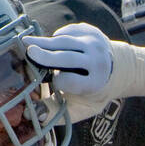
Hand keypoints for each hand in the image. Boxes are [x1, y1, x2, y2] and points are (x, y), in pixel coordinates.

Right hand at [25, 23, 144, 110]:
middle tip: (28, 51)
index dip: (59, 82)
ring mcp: (94, 42)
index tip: (54, 84)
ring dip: (44, 42)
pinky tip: (55, 46)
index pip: (70, 81)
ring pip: (63, 41)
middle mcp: (98, 60)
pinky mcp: (90, 30)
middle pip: (66, 57)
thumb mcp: (80, 107)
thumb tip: (33, 116)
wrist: (117, 68)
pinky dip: (57, 39)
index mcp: (96, 82)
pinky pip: (66, 32)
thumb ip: (57, 112)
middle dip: (46, 55)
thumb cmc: (93, 92)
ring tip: (26, 44)